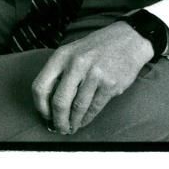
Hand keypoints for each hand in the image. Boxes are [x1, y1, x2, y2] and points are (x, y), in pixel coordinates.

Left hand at [31, 21, 153, 134]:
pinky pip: (94, 107)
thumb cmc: (97, 47)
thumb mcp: (72, 51)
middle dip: (58, 120)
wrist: (128, 39)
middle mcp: (76, 64)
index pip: (40, 86)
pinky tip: (83, 121)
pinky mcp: (110, 84)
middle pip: (59, 101)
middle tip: (59, 128)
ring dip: (73, 122)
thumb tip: (49, 103)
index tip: (45, 115)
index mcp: (61, 56)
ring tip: (71, 127)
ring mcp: (94, 74)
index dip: (40, 106)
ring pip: (78, 107)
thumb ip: (60, 72)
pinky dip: (87, 118)